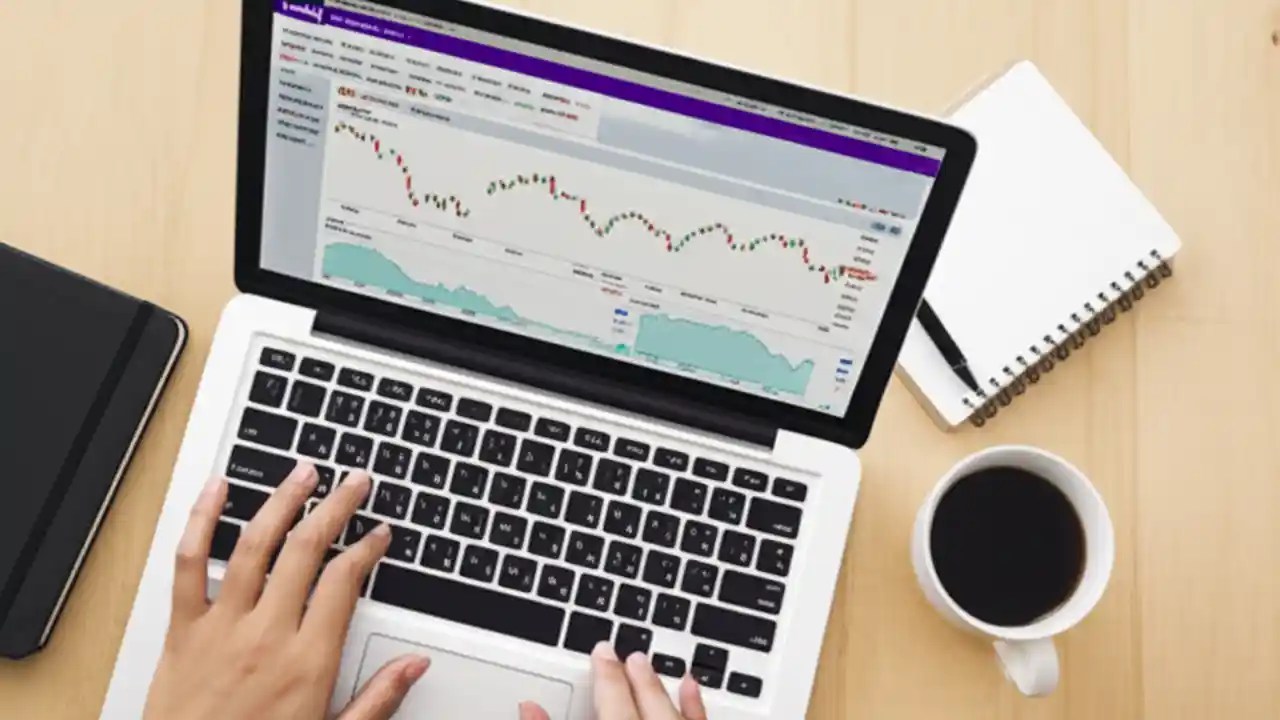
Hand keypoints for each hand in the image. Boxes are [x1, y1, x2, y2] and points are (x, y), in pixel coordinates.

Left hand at [144, 464, 427, 719]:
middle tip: (353, 482)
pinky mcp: (183, 631)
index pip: (346, 581)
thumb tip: (415, 665)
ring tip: (304, 473)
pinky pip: (189, 564)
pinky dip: (202, 521)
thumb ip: (377, 699)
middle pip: (307, 550)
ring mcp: (222, 628)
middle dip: (336, 507)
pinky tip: (217, 489)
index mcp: (308, 661)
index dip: (368, 547)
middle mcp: (267, 635)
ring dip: (283, 501)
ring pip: (256, 545)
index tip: (379, 533)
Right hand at [521, 642, 708, 719]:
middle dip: (634, 679)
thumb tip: (529, 708)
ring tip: (650, 666)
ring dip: (662, 690)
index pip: (613, 703)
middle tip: (626, 655)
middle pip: (645, 706)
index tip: (602, 651)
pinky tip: (692, 688)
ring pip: (672, 716)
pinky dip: (696, 710)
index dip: (606, 675)